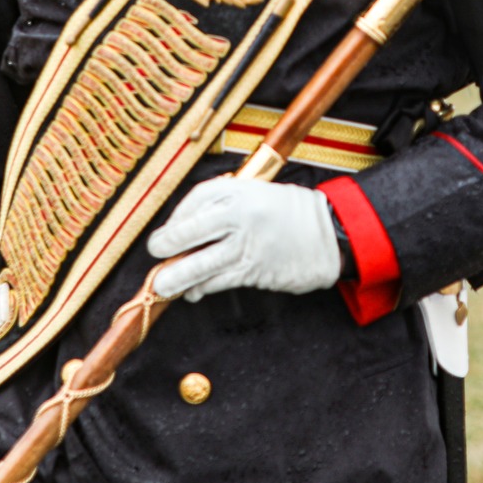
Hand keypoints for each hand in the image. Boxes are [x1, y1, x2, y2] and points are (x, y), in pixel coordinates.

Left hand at [144, 176, 340, 301]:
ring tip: (161, 285)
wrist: (328, 235)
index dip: (177, 217)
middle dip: (167, 244)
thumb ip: (224, 204)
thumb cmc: (289, 213)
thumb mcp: (257, 193)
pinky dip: (201, 288)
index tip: (168, 230)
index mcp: (240, 190)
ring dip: (177, 276)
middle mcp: (240, 215)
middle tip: (155, 252)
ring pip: (201, 262)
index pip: (197, 199)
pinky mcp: (253, 269)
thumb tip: (184, 228)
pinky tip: (193, 292)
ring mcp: (246, 243)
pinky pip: (218, 280)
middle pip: (191, 230)